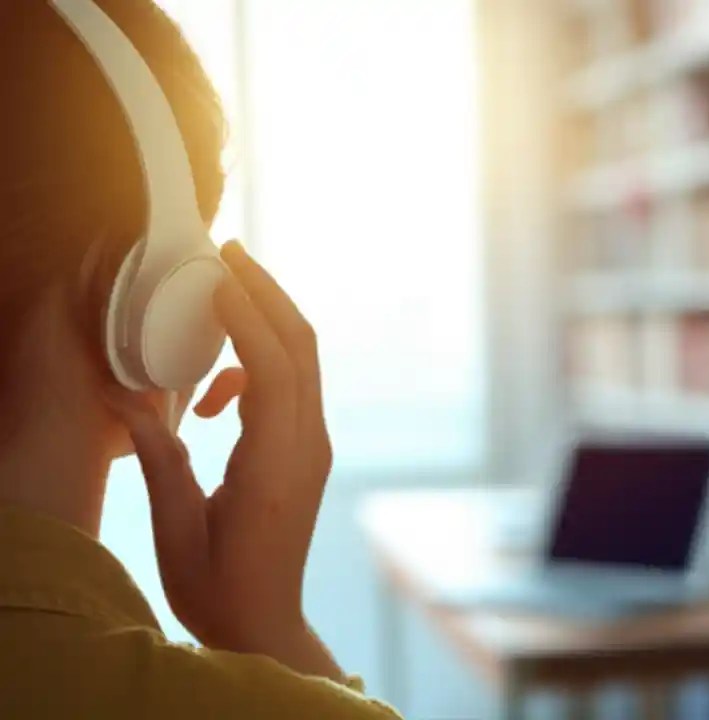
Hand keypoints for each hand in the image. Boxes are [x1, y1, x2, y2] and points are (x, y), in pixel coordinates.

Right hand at [104, 241, 340, 679]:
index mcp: (277, 466)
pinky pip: (291, 389)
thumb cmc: (219, 586)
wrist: (265, 622)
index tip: (220, 274)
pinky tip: (214, 398)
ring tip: (219, 296)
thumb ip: (161, 460)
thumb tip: (131, 398)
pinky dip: (258, 369)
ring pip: (302, 363)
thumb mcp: (176, 529)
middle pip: (302, 350)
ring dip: (266, 321)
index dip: (253, 316)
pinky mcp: (306, 452)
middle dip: (269, 294)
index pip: (277, 371)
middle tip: (230, 252)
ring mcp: (313, 448)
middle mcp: (307, 448)